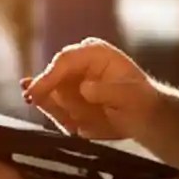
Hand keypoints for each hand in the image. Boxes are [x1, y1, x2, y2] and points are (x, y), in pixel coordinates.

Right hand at [22, 37, 159, 140]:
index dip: (47, 77)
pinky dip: (67, 121)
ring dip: (65, 114)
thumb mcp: (130, 96)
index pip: (63, 60)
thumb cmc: (141, 102)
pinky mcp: (66, 100)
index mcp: (94, 53)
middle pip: (51, 80)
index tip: (35, 93)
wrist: (143, 118)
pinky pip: (56, 112)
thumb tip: (85, 89)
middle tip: (64, 114)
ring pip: (51, 100)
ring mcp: (70, 82)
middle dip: (54, 100)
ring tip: (90, 120)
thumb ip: (107, 91)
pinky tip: (87, 124)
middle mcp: (77, 64)